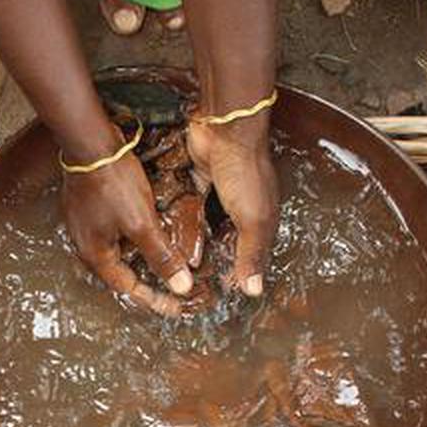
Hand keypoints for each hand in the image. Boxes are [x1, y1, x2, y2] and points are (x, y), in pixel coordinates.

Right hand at [61, 145, 192, 315]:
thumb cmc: (113, 183)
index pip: (127, 287)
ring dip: (141, 259)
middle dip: (147, 281)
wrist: (89, 144)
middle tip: (173, 286)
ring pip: (118, 252)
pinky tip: (149, 233)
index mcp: (95, 255)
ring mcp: (85, 226)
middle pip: (120, 272)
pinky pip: (114, 234)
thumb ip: (160, 255)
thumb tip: (180, 286)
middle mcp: (86, 245)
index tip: (176, 305)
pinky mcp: (90, 208)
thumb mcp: (141, 223)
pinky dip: (133, 240)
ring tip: (165, 262)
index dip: (153, 298)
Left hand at [186, 114, 278, 295]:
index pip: (250, 256)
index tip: (217, 295)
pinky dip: (179, 221)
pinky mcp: (197, 183)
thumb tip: (254, 290)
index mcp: (261, 220)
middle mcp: (241, 209)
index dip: (236, 275)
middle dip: (211, 261)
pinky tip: (165, 237)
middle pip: (225, 243)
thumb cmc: (245, 172)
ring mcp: (218, 196)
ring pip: (204, 228)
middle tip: (189, 284)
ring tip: (174, 266)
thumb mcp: (253, 219)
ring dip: (192, 243)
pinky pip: (187, 209)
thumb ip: (251, 253)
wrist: (224, 131)